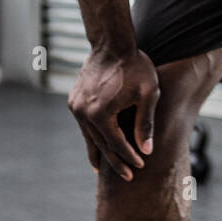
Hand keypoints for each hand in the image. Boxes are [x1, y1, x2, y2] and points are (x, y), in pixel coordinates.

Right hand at [67, 46, 160, 179]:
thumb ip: (146, 123)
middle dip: (115, 161)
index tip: (140, 166)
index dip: (129, 156)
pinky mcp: (74, 101)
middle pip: (101, 144)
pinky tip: (99, 145)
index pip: (116, 144)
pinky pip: (85, 125)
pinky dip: (93, 136)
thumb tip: (146, 150)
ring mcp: (75, 107)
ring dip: (101, 152)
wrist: (112, 43)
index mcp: (100, 113)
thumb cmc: (135, 67)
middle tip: (128, 177)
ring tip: (107, 169)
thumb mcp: (148, 94)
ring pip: (90, 137)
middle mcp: (83, 113)